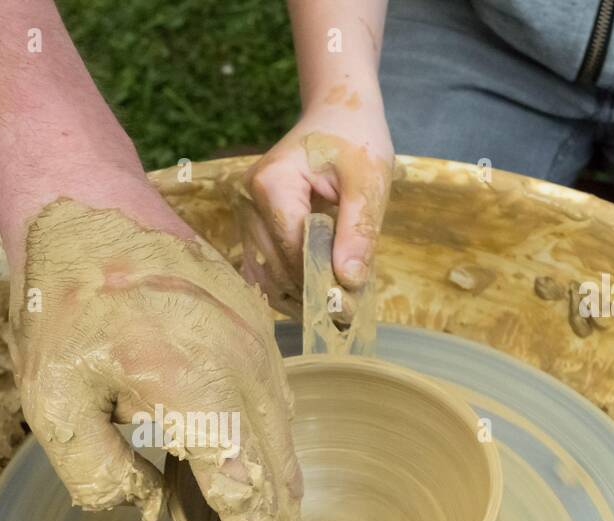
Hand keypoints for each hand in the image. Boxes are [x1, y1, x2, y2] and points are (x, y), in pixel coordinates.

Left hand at [8, 197, 302, 520]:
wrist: (91, 209)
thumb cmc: (63, 302)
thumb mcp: (49, 396)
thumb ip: (94, 470)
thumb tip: (146, 506)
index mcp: (191, 388)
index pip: (243, 489)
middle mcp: (240, 368)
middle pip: (277, 472)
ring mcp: (257, 345)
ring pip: (284, 438)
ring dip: (280, 493)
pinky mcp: (257, 330)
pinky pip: (279, 403)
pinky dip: (274, 448)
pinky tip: (259, 472)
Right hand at [238, 95, 394, 314]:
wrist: (337, 111)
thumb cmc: (356, 138)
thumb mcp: (369, 180)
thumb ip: (358, 230)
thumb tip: (348, 281)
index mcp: (271, 184)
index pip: (292, 248)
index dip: (320, 279)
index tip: (349, 307)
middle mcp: (247, 200)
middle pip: (275, 265)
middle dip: (310, 292)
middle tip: (347, 317)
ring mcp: (245, 214)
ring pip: (265, 273)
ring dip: (297, 295)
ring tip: (331, 311)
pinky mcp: (251, 224)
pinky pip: (263, 265)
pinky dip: (288, 284)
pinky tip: (314, 294)